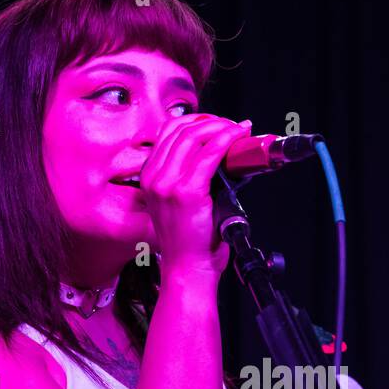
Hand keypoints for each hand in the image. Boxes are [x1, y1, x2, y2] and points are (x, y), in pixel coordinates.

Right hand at [139, 113, 252, 288]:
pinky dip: (227, 140)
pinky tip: (238, 137)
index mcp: (149, 176)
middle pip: (181, 130)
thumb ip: (185, 176)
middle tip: (232, 126)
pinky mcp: (187, 192)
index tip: (216, 124)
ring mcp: (168, 184)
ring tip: (238, 131)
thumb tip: (213, 152)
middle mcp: (154, 177)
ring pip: (194, 137)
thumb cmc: (189, 240)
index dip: (195, 121)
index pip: (169, 132)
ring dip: (221, 128)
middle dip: (212, 121)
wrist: (188, 267)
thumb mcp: (177, 201)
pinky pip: (209, 154)